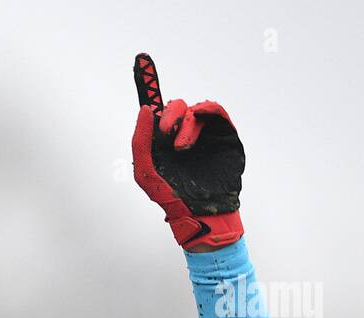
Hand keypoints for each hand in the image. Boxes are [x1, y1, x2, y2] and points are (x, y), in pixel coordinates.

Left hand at [131, 54, 243, 249]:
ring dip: (185, 124)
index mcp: (160, 141)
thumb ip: (141, 141)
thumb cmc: (172, 197)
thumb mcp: (146, 172)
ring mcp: (202, 133)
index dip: (147, 82)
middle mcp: (180, 133)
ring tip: (182, 148)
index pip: (153, 108)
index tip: (141, 59)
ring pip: (193, 110)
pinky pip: (214, 111)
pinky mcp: (222, 134)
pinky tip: (199, 118)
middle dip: (168, 114)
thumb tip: (147, 110)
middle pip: (174, 106)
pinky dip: (205, 110)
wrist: (203, 213)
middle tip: (165, 132)